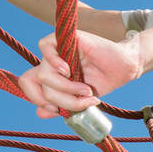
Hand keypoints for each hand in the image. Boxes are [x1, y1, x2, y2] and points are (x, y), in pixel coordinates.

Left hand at [17, 30, 142, 117]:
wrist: (123, 68)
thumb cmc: (102, 81)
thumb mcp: (80, 100)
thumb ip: (61, 105)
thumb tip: (40, 113)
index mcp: (50, 77)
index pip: (28, 85)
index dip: (38, 100)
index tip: (57, 110)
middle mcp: (51, 64)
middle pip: (38, 84)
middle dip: (59, 99)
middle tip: (80, 101)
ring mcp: (57, 51)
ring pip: (44, 73)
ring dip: (67, 88)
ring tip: (86, 90)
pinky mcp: (65, 38)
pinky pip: (44, 46)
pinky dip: (53, 61)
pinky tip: (67, 69)